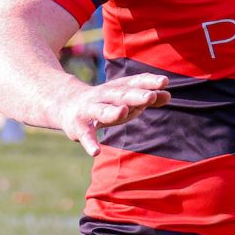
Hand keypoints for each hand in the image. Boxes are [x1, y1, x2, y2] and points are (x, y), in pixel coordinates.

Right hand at [50, 73, 171, 154]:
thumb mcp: (125, 99)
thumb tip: (168, 95)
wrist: (66, 104)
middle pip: (121, 95)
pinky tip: (96, 152)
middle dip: (135, 95)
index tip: (165, 82)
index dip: (149, 82)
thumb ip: (146, 97)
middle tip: (150, 96)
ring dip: (112, 111)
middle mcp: (104, 96)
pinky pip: (86, 136)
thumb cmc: (104, 103)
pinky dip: (90, 143)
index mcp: (117, 88)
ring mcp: (90, 110)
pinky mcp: (78, 127)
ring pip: (102, 110)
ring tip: (123, 112)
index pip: (135, 82)